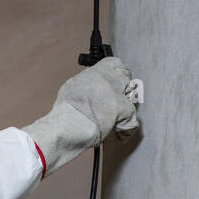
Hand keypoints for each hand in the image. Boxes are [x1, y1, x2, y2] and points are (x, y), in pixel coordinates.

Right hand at [22, 57, 139, 176]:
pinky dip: (126, 130)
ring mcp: (117, 93)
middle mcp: (109, 78)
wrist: (69, 123)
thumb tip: (87, 88)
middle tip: (120, 101)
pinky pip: (132, 119)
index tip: (118, 80)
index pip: (114, 64)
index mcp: (96, 72)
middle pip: (126, 78)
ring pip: (132, 96)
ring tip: (117, 118)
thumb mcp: (71, 87)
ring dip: (127, 107)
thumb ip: (84, 84)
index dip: (118, 73)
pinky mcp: (123, 109)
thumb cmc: (66, 110)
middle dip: (124, 89)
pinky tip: (120, 135)